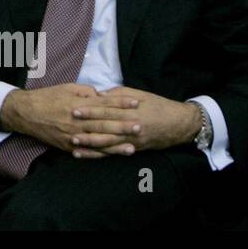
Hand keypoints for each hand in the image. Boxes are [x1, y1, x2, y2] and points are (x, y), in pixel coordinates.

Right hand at [1, 83, 141, 155]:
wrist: (25, 113)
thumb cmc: (47, 97)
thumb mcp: (66, 88)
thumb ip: (86, 91)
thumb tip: (101, 95)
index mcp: (79, 105)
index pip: (104, 104)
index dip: (121, 103)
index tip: (136, 102)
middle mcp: (78, 121)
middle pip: (105, 124)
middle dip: (124, 125)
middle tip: (141, 126)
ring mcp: (73, 136)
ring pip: (98, 141)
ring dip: (117, 144)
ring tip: (133, 146)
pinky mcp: (68, 146)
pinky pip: (87, 152)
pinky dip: (100, 154)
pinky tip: (112, 156)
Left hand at [69, 86, 200, 157]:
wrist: (179, 124)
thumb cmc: (158, 105)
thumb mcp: (139, 94)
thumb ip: (118, 94)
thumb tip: (99, 94)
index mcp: (130, 111)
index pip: (107, 110)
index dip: (90, 111)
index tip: (75, 109)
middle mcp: (130, 127)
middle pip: (105, 128)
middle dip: (86, 128)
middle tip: (68, 127)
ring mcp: (132, 140)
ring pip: (108, 143)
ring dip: (90, 144)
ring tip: (74, 143)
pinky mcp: (134, 149)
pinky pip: (114, 153)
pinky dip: (100, 154)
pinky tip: (86, 155)